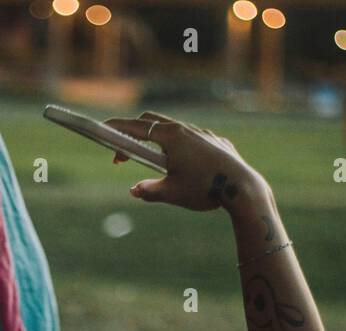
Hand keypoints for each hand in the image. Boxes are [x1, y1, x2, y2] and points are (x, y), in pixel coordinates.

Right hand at [105, 110, 271, 211]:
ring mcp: (203, 134)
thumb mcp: (171, 193)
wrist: (242, 188)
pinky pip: (192, 139)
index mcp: (171, 137)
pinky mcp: (215, 142)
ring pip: (174, 130)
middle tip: (124, 156)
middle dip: (134, 134)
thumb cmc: (205, 189)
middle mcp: (186, 129)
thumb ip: (149, 190)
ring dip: (157, 142)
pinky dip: (178, 147)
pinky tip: (182, 165)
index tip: (103, 130)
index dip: (117, 129)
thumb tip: (134, 190)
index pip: (137, 128)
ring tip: (153, 163)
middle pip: (152, 122)